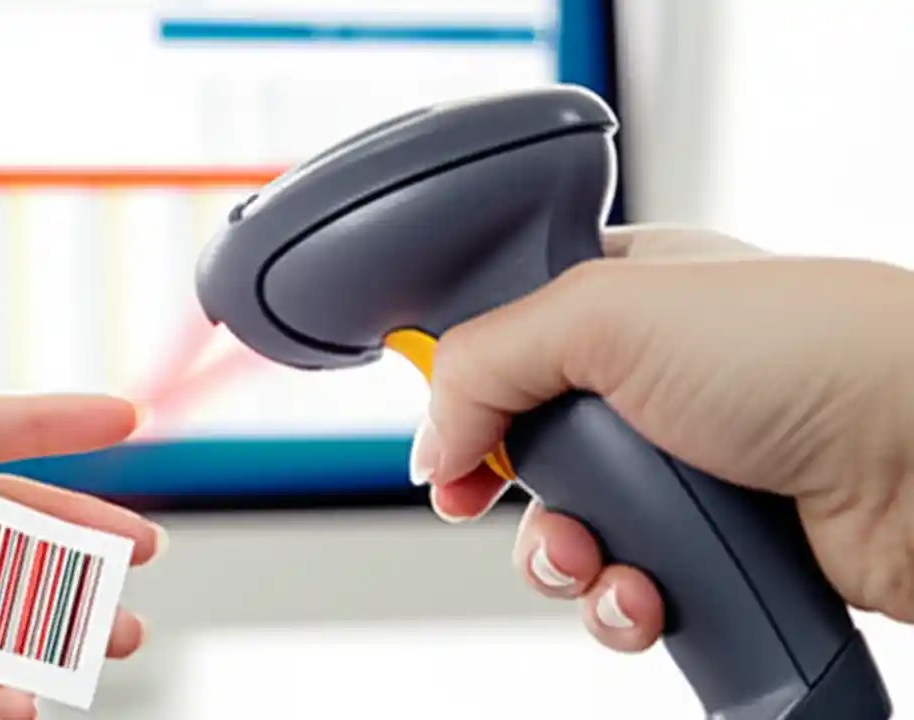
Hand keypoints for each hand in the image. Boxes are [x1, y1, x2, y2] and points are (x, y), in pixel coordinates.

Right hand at [411, 225, 913, 651]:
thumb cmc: (810, 350)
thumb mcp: (606, 312)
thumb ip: (485, 363)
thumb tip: (433, 442)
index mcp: (620, 296)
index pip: (504, 334)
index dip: (463, 386)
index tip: (445, 430)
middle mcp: (646, 383)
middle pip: (521, 446)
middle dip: (504, 490)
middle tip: (491, 498)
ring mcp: (680, 469)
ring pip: (563, 530)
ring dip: (562, 558)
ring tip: (595, 557)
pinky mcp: (709, 547)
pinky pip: (620, 589)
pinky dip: (620, 603)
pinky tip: (648, 592)